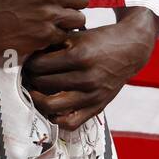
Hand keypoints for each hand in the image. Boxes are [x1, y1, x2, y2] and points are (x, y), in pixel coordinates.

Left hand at [22, 7, 158, 130]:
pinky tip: (51, 107)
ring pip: (51, 106)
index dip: (29, 63)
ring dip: (38, 99)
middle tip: (29, 75)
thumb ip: (54, 45)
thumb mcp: (78, 35)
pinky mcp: (97, 107)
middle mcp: (86, 77)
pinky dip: (56, 118)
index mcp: (79, 56)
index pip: (39, 65)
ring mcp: (92, 95)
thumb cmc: (100, 40)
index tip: (28, 62)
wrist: (130, 50)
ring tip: (35, 91)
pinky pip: (70, 123)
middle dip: (31, 79)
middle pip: (42, 84)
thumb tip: (27, 56)